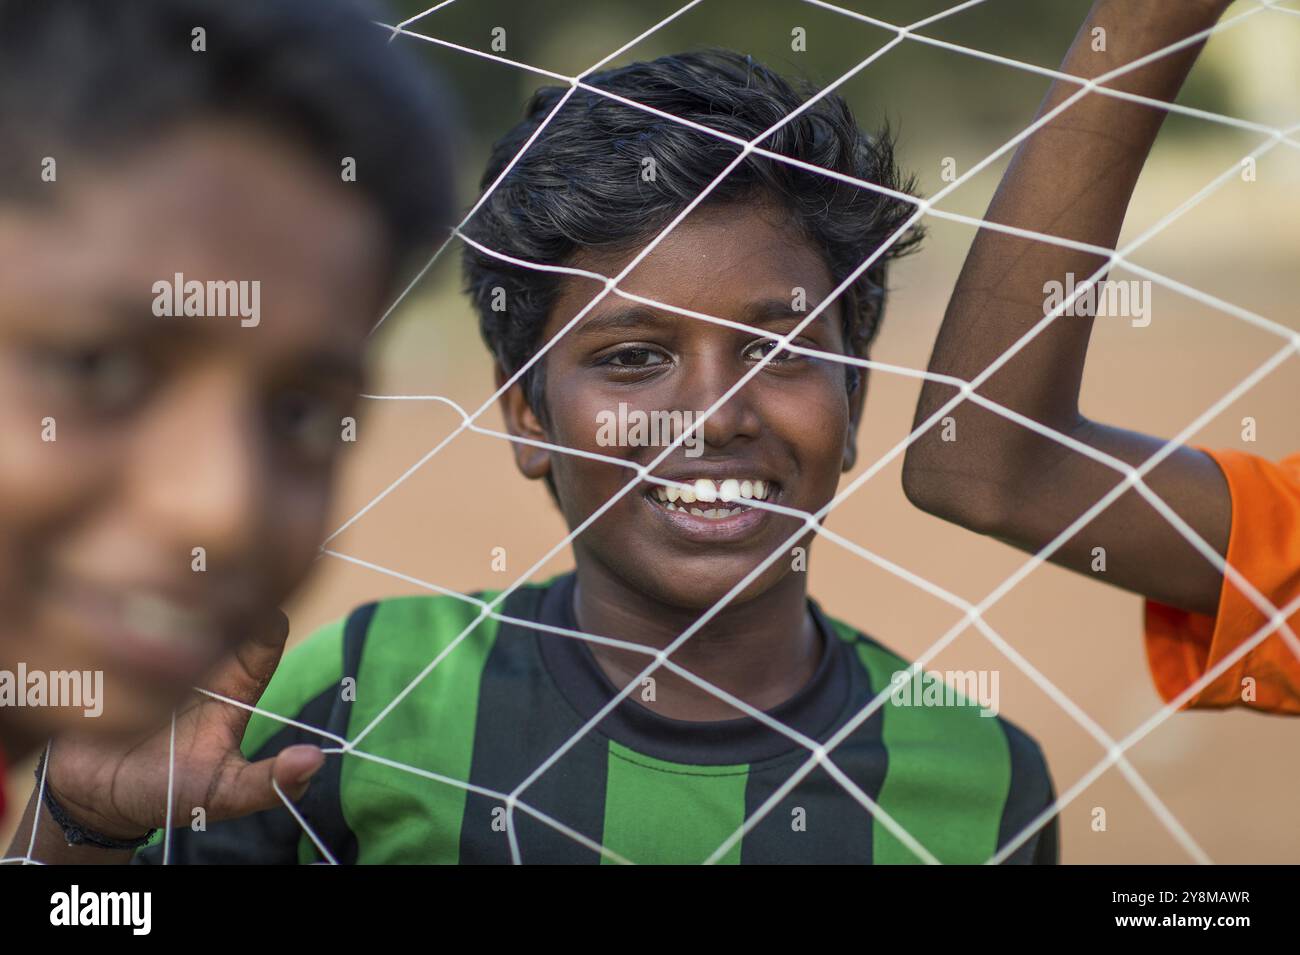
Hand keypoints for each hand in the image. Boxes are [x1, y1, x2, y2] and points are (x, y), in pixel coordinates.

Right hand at [39, 609, 323, 839]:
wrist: (86, 795)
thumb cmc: (163, 790)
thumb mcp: (221, 793)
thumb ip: (268, 782)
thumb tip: (315, 761)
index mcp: (238, 679)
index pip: (268, 629)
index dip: (265, 619)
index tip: (247, 618)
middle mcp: (203, 653)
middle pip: (228, 596)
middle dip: (223, 591)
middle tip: (201, 608)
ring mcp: (157, 643)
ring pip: (178, 593)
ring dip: (174, 594)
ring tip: (159, 612)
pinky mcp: (113, 645)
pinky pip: (125, 610)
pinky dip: (127, 606)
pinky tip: (120, 617)